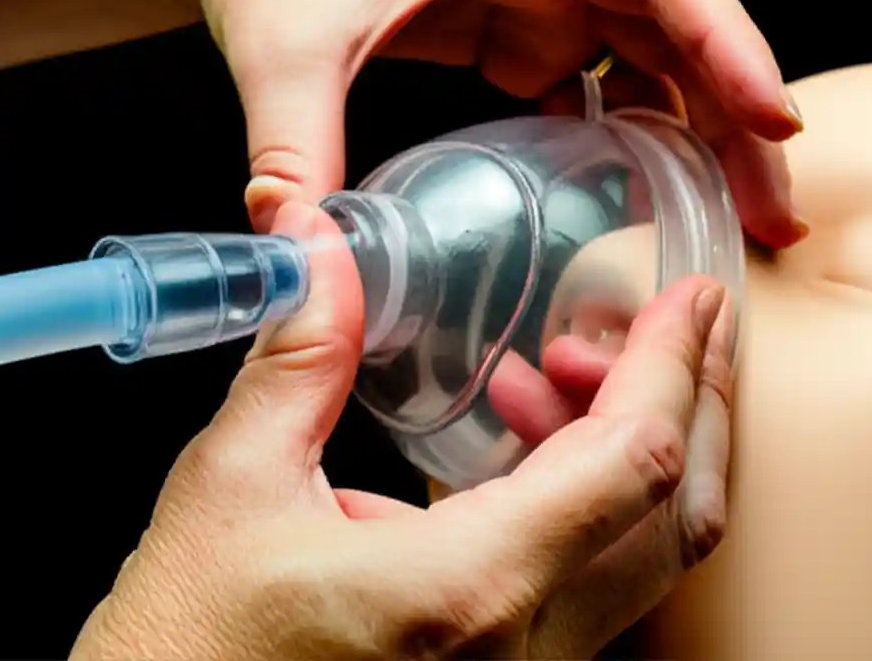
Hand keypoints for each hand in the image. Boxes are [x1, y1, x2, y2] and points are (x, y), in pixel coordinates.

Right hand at [70, 201, 734, 659]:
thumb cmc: (182, 655)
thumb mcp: (232, 489)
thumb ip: (299, 358)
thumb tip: (323, 251)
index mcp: (470, 588)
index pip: (633, 462)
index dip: (672, 364)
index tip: (688, 297)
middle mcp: (526, 648)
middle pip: (679, 512)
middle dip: (689, 396)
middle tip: (672, 316)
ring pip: (649, 552)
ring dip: (633, 442)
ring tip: (554, 366)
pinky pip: (596, 579)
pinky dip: (590, 495)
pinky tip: (519, 439)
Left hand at [152, 0, 806, 248]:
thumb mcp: (287, 40)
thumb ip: (295, 145)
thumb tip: (302, 246)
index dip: (730, 46)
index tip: (772, 122)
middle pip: (683, 31)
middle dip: (737, 118)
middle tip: (771, 212)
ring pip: (657, 59)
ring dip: (702, 135)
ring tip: (733, 216)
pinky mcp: (522, 28)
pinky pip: (606, 77)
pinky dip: (639, 132)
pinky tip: (651, 193)